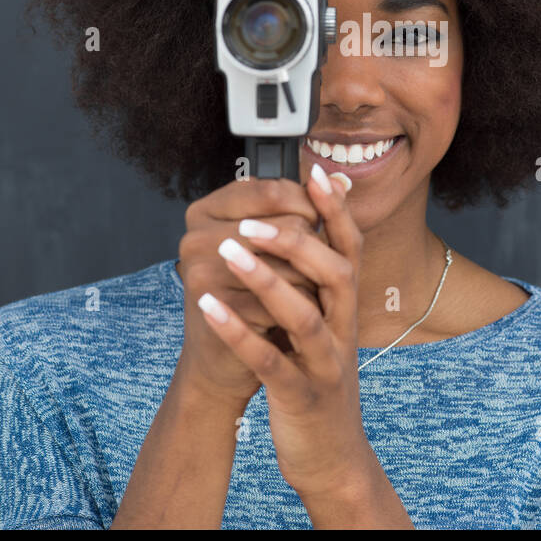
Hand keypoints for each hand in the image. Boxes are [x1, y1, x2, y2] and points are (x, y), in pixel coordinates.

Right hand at [176, 175, 328, 407]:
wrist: (221, 359)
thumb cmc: (249, 297)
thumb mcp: (273, 250)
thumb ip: (304, 211)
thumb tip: (343, 182)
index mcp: (207, 210)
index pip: (273, 189)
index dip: (308, 206)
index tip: (315, 226)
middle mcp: (197, 235)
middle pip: (287, 225)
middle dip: (312, 252)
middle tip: (307, 274)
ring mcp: (202, 269)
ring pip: (290, 264)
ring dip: (309, 285)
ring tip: (300, 299)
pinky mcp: (217, 306)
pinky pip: (280, 301)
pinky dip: (296, 313)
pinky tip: (288, 323)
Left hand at [195, 162, 373, 499]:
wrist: (332, 456)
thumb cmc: (319, 380)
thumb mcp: (327, 328)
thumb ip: (318, 283)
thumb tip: (301, 229)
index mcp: (347, 309)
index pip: (350, 248)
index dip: (337, 210)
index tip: (316, 171)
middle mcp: (344, 331)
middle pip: (335, 272)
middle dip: (295, 240)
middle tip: (252, 220)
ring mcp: (325, 365)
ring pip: (304, 315)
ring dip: (267, 280)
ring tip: (230, 250)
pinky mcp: (301, 397)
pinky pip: (271, 361)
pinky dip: (240, 332)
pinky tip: (208, 307)